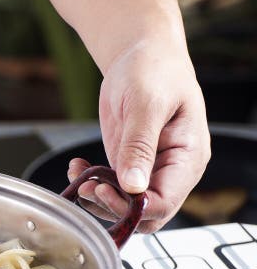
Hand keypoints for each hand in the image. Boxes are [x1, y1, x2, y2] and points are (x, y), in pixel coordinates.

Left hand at [67, 41, 210, 232]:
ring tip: (79, 176)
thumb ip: (140, 146)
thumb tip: (134, 186)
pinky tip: (79, 170)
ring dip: (98, 198)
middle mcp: (172, 170)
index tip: (104, 190)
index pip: (165, 202)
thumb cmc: (154, 70)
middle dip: (114, 207)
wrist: (141, 55)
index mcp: (188, 157)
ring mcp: (150, 170)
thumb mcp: (147, 104)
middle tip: (89, 187)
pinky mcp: (129, 166)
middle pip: (147, 213)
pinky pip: (112, 190)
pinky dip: (92, 186)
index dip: (134, 206)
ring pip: (126, 206)